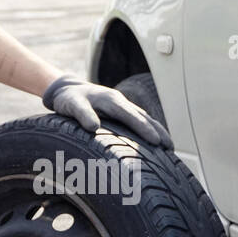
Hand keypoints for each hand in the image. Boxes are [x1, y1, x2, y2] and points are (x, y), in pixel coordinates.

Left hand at [42, 75, 173, 149]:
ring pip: (144, 118)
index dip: (145, 129)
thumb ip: (82, 114)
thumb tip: (94, 128)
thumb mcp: (72, 106)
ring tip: (169, 147)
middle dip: (158, 132)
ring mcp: (122, 106)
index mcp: (111, 101)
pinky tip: (155, 140)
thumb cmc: (68, 99)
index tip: (156, 142)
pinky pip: (139, 119)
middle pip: (144, 117)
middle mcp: (120, 102)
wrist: (67, 89)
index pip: (132, 116)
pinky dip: (149, 129)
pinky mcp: (121, 111)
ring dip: (157, 131)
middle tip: (170, 148)